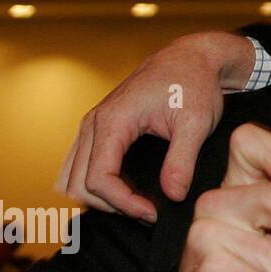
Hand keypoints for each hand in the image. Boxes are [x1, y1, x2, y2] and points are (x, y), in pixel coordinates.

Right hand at [56, 31, 255, 218]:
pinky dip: (97, 185)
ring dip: (101, 198)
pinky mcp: (99, 129)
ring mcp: (92, 125)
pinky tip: (128, 191)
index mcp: (114, 120)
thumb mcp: (197, 122)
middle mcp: (94, 122)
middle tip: (148, 212)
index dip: (123, 203)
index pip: (98, 178)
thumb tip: (173, 195)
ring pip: (73, 177)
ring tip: (139, 204)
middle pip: (78, 183)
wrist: (191, 58)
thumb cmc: (195, 84)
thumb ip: (182, 160)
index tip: (153, 213)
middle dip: (111, 205)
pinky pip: (81, 166)